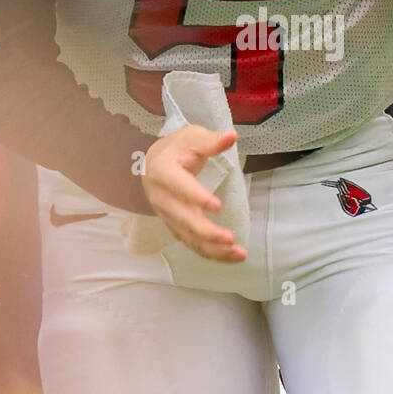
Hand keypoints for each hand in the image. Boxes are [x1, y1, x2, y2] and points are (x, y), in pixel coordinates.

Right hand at [142, 125, 246, 261]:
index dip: (196, 196)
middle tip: (230, 239)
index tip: (217, 206)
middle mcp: (161, 197)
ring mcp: (166, 215)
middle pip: (183, 219)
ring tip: (238, 253)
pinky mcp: (174, 226)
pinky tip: (230, 257)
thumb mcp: (192, 137)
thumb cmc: (177, 148)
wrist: (154, 163)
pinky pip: (191, 243)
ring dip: (212, 248)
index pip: (179, 186)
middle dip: (206, 232)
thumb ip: (210, 140)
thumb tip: (231, 136)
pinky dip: (210, 253)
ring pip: (188, 236)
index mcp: (162, 171)